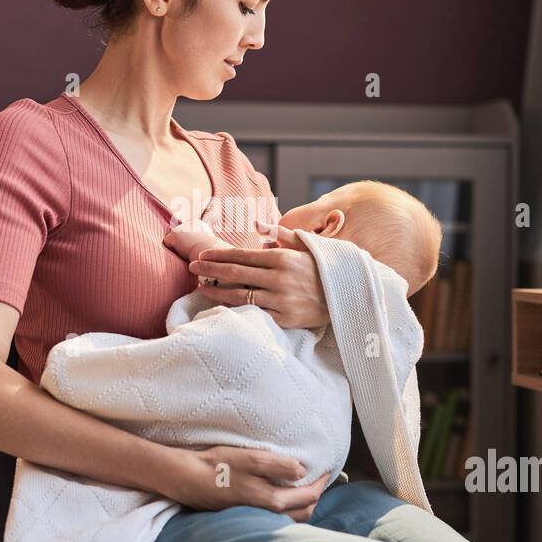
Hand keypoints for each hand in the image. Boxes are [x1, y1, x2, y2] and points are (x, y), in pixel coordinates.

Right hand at [166, 446, 331, 521]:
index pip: (308, 497)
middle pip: (303, 513)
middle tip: (318, 481)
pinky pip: (275, 517)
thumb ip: (279, 464)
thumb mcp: (251, 458)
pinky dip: (286, 509)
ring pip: (289, 519)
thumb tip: (301, 470)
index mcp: (272, 501)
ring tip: (303, 489)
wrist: (187, 479)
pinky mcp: (244, 516)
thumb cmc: (218, 466)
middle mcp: (266, 515)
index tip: (327, 470)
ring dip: (301, 506)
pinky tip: (280, 496)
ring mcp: (254, 518)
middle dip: (314, 498)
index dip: (321, 483)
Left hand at [190, 223, 331, 328]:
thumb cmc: (324, 267)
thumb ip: (280, 233)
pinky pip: (255, 313)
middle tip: (192, 268)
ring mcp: (281, 299)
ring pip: (240, 295)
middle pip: (236, 273)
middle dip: (211, 270)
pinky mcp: (285, 318)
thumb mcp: (306, 245)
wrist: (349, 295)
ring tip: (201, 287)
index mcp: (282, 257)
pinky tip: (223, 306)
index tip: (201, 256)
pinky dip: (237, 309)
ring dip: (217, 291)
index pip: (242, 255)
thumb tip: (256, 223)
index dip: (219, 255)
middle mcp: (279, 277)